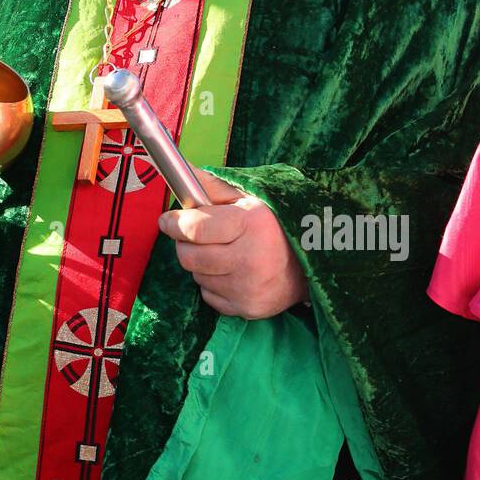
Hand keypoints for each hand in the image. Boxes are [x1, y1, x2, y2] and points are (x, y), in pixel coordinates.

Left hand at [158, 168, 307, 318]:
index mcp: (252, 224)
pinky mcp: (246, 308)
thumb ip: (212, 187)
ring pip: (196, 276)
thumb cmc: (275, 226)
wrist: (311, 266)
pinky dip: (213, 283)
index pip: (195, 228)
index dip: (175, 224)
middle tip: (196, 236)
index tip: (168, 220)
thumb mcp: (250, 198)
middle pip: (188, 256)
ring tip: (224, 253)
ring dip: (201, 264)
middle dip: (186, 244)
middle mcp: (250, 259)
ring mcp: (248, 287)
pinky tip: (232, 273)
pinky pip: (208, 295)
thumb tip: (180, 171)